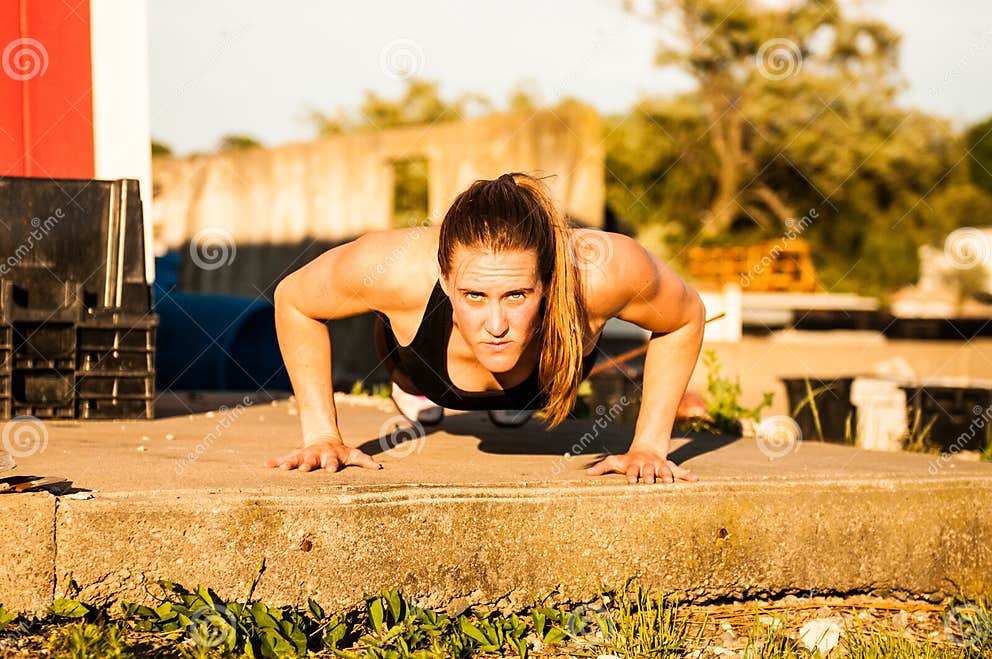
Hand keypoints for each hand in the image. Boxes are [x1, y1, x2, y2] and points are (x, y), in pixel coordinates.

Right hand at [263, 440, 381, 472]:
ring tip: (283, 468)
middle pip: (312, 459)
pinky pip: (283, 458)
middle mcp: (317, 454)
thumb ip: (364, 460)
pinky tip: (266, 465)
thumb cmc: (340, 453)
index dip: (332, 465)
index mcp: (331, 456)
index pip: (333, 460)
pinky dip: (275, 461)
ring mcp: (304, 454)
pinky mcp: (294, 456)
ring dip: (289, 463)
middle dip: (308, 464)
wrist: (324, 439)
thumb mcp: (352, 454)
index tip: (331, 470)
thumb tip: (378, 467)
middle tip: (304, 469)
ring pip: (296, 458)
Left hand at [585, 446, 697, 483]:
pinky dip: (688, 475)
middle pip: (649, 471)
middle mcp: (648, 465)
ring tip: (670, 481)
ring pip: (665, 471)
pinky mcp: (669, 467)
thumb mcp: (614, 462)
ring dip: (667, 476)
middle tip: (651, 481)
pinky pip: (680, 471)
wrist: (646, 449)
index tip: (632, 481)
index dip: (632, 475)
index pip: (632, 470)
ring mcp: (659, 466)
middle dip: (650, 476)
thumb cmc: (628, 460)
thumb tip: (586, 474)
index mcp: (634, 465)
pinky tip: (696, 480)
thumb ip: (601, 468)